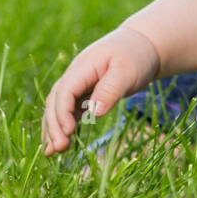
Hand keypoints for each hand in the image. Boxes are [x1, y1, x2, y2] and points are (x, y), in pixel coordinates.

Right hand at [41, 27, 160, 155]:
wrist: (143, 44)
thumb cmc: (136, 55)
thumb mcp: (127, 70)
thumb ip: (110, 89)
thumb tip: (95, 113)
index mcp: (84, 66)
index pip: (65, 90)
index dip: (63, 112)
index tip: (68, 131)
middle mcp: (75, 75)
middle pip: (56, 100)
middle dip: (54, 125)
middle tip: (58, 148)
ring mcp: (78, 84)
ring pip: (58, 107)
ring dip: (54, 128)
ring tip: (53, 152)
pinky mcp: (84, 93)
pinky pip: (69, 111)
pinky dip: (64, 126)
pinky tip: (61, 144)